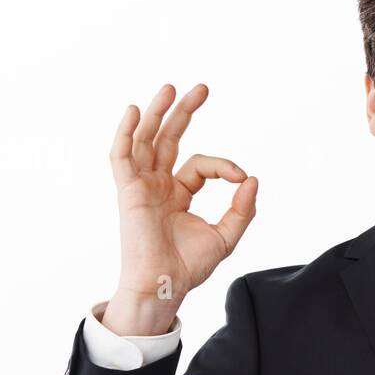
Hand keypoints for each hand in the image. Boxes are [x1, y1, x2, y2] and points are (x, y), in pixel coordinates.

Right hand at [103, 83, 257, 335]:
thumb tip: (252, 179)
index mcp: (178, 193)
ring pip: (146, 140)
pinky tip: (136, 111)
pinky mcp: (128, 191)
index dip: (224, 166)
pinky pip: (121, 157)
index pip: (200, 164)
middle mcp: (157, 185)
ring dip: (157, 113)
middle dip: (184, 112)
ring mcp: (141, 186)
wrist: (165, 286)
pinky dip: (125, 133)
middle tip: (202, 88)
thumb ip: (242, 209)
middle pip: (168, 138)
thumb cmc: (189, 267)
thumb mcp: (226, 236)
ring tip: (171, 88)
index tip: (241, 179)